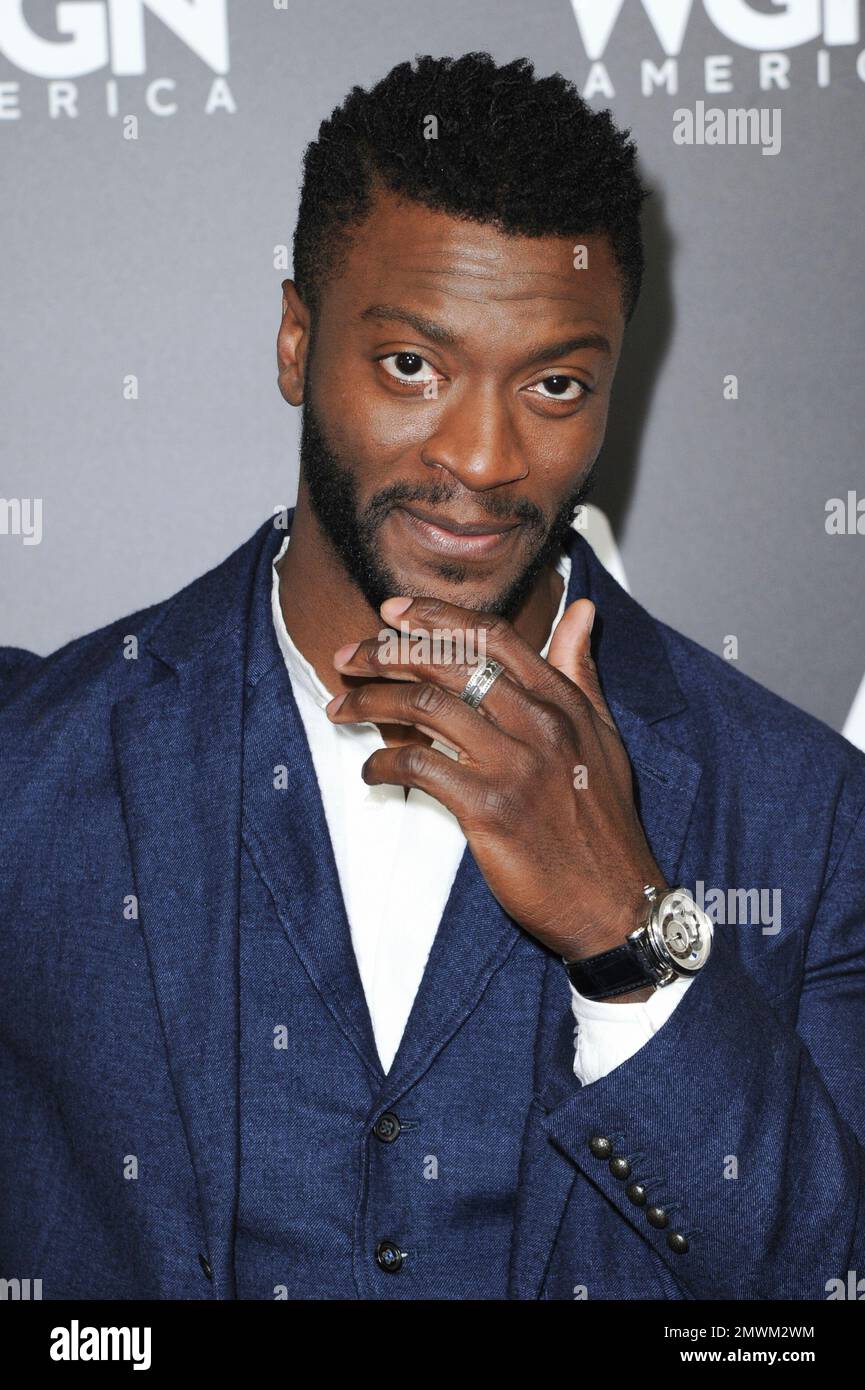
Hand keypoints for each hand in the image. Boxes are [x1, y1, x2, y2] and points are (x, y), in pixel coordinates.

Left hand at [326, 593, 667, 967]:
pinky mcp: (490, 808)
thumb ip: (579, 671)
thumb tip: (578, 610)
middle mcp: (540, 723)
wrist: (615, 900)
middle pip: (447, 662)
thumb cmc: (603, 820)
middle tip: (349, 658)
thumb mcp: (602, 735)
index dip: (434, 616)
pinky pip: (418, 766)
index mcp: (563, 701)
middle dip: (385, 652)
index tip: (392, 612)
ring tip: (342, 709)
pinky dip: (382, 763)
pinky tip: (371, 770)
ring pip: (424, 706)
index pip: (491, 635)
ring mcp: (515, 764)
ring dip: (371, 702)